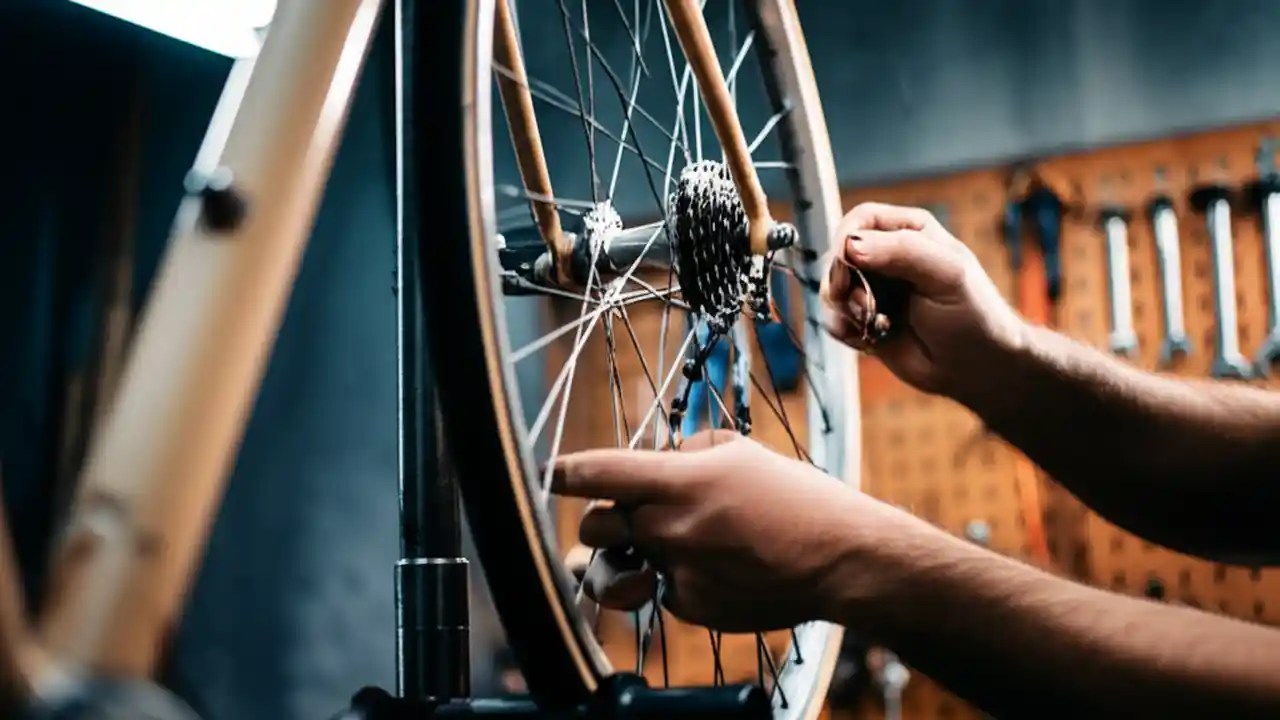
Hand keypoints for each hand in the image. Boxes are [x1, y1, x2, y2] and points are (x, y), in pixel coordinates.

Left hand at [554, 430, 880, 631]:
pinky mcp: (692, 607)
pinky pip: (663, 591)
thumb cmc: (795, 498)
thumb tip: (656, 456)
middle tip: (621, 519)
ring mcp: (677, 572)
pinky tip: (718, 569)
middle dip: (602, 522)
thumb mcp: (740, 452)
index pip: (597, 474)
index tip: (551, 474)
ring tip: (648, 554)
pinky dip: (678, 580)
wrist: (841, 558)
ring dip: (625, 558)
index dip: (564, 473)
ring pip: (621, 566)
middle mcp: (669, 527)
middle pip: (595, 526)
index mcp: (678, 481)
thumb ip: (686, 452)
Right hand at [820, 202, 1024, 398]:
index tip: (847, 267)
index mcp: (908, 231)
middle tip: (864, 305)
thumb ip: (902, 251)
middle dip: (842, 283)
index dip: (846, 242)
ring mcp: (872, 289)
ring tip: (873, 324)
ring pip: (831, 289)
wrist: (976, 367)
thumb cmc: (973, 314)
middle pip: (837, 256)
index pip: (859, 220)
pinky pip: (833, 318)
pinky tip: (866, 338)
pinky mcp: (864, 319)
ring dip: (844, 309)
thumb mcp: (947, 274)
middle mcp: (885, 256)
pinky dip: (843, 329)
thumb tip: (851, 245)